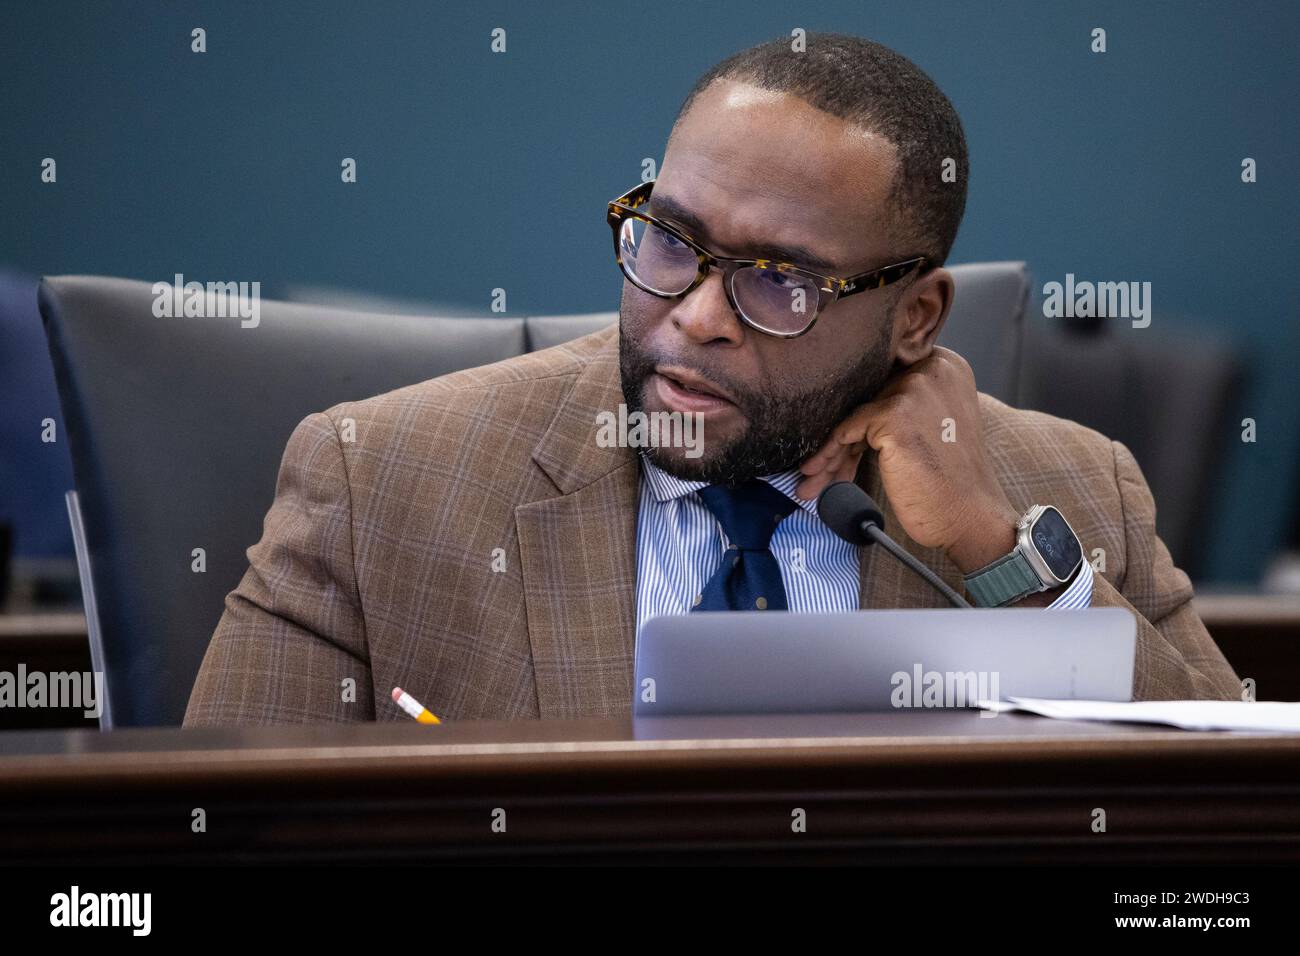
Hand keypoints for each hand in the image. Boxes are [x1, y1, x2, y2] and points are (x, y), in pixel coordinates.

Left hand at [795, 346, 1019, 573]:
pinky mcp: (895, 415)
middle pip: (869, 399)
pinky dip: (829, 454)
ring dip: (829, 452)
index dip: (863, 412)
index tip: (842, 438)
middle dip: (845, 437)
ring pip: (854, 416)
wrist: (970, 515)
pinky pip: (847, 432)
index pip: (887, 382)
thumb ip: (904, 404)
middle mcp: (934, 369)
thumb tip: (851, 405)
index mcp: (947, 366)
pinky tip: (816, 472)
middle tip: (821, 466)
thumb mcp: (935, 424)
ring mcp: (915, 389)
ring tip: (811, 479)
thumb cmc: (951, 480)